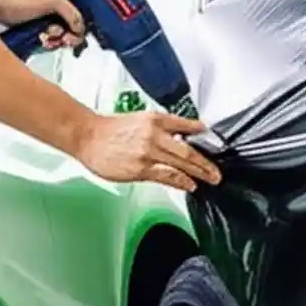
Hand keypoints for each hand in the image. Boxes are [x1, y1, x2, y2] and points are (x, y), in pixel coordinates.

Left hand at [0, 0, 85, 49]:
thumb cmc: (18, 2)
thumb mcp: (51, 0)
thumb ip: (70, 12)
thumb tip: (80, 29)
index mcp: (60, 3)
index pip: (79, 21)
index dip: (77, 31)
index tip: (70, 37)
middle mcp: (53, 14)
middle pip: (70, 33)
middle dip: (65, 38)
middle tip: (58, 38)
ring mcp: (43, 24)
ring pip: (58, 40)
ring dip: (54, 42)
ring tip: (45, 39)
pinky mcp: (34, 34)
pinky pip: (46, 45)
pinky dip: (45, 45)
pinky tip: (39, 42)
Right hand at [74, 112, 221, 191]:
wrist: (88, 136)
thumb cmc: (111, 129)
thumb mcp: (141, 120)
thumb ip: (161, 128)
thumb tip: (181, 137)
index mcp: (155, 120)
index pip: (186, 125)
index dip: (202, 135)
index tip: (214, 143)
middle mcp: (154, 134)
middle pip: (188, 150)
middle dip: (205, 163)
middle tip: (217, 172)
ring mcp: (148, 152)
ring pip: (181, 164)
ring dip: (199, 173)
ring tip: (210, 179)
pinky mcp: (140, 168)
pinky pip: (167, 175)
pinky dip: (181, 181)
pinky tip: (189, 185)